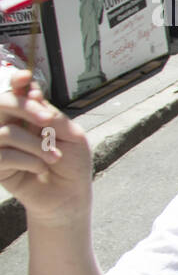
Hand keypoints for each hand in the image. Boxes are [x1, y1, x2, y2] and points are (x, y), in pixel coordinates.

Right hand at [0, 70, 92, 225]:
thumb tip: (33, 95)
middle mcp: (11, 125)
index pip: (18, 92)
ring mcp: (1, 145)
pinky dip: (28, 160)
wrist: (69, 196)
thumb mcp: (72, 136)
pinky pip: (3, 155)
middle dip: (24, 108)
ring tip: (55, 158)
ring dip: (36, 145)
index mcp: (30, 115)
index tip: (25, 78)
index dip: (18, 82)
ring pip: (6, 133)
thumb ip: (53, 117)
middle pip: (3, 104)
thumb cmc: (73, 164)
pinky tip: (41, 168)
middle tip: (46, 121)